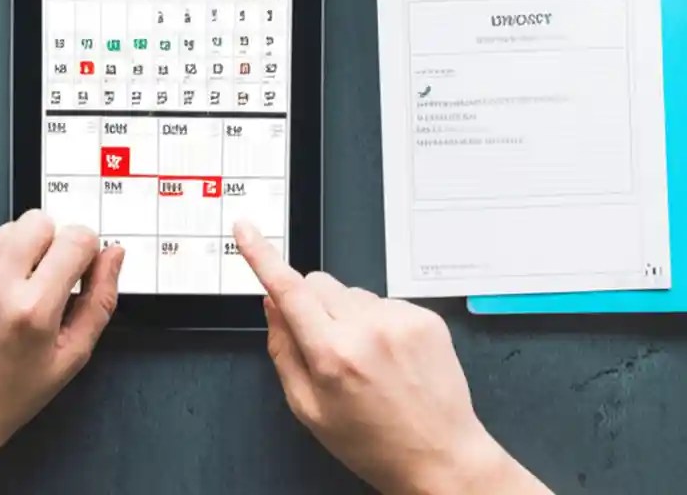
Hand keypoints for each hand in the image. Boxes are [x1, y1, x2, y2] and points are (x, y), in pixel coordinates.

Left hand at [0, 211, 122, 494]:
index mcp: (34, 308)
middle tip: (50, 279)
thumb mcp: (72, 356)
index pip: (75, 238)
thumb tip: (113, 255)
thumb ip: (100, 301)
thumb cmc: (12, 393)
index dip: (87, 252)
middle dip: (54, 243)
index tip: (80, 273)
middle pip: (40, 220)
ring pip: (11, 227)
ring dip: (25, 248)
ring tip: (22, 288)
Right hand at [234, 222, 549, 494]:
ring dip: (347, 314)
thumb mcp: (309, 409)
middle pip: (318, 282)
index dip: (261, 256)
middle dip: (310, 304)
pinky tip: (389, 357)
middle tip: (324, 345)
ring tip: (365, 360)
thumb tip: (272, 305)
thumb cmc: (374, 442)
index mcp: (332, 355)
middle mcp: (368, 330)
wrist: (439, 455)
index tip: (246, 230)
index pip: (288, 291)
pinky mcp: (425, 317)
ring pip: (351, 292)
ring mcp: (401, 320)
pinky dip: (378, 321)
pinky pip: (383, 301)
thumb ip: (283, 351)